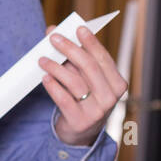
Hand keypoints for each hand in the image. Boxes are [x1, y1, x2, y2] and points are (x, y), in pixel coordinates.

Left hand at [39, 25, 128, 145]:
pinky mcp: (79, 121)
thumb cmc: (84, 99)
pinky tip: (45, 77)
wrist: (81, 132)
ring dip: (56, 67)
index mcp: (117, 84)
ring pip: (75, 82)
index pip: (103, 59)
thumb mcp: (85, 79)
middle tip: (54, 38)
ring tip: (42, 59)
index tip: (78, 28)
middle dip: (70, 49)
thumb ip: (74, 58)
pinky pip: (64, 99)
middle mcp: (110, 98)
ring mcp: (96, 111)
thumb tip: (53, 32)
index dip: (91, 43)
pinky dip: (53, 86)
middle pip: (89, 67)